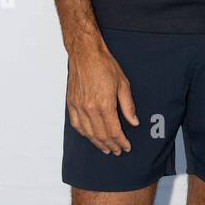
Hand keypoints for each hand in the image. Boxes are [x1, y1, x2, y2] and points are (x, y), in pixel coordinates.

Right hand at [67, 39, 139, 154]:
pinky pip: (76, 124)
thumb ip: (128, 106)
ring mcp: (78, 107)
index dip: (121, 141)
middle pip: (101, 135)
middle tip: (117, 150)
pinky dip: (84, 134)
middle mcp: (89, 108)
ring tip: (106, 148)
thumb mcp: (123, 84)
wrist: (86, 53)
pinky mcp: (71, 103)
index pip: (113, 131)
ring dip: (97, 143)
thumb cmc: (104, 65)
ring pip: (88, 133)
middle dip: (111, 145)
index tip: (126, 147)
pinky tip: (90, 137)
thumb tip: (134, 122)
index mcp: (104, 104)